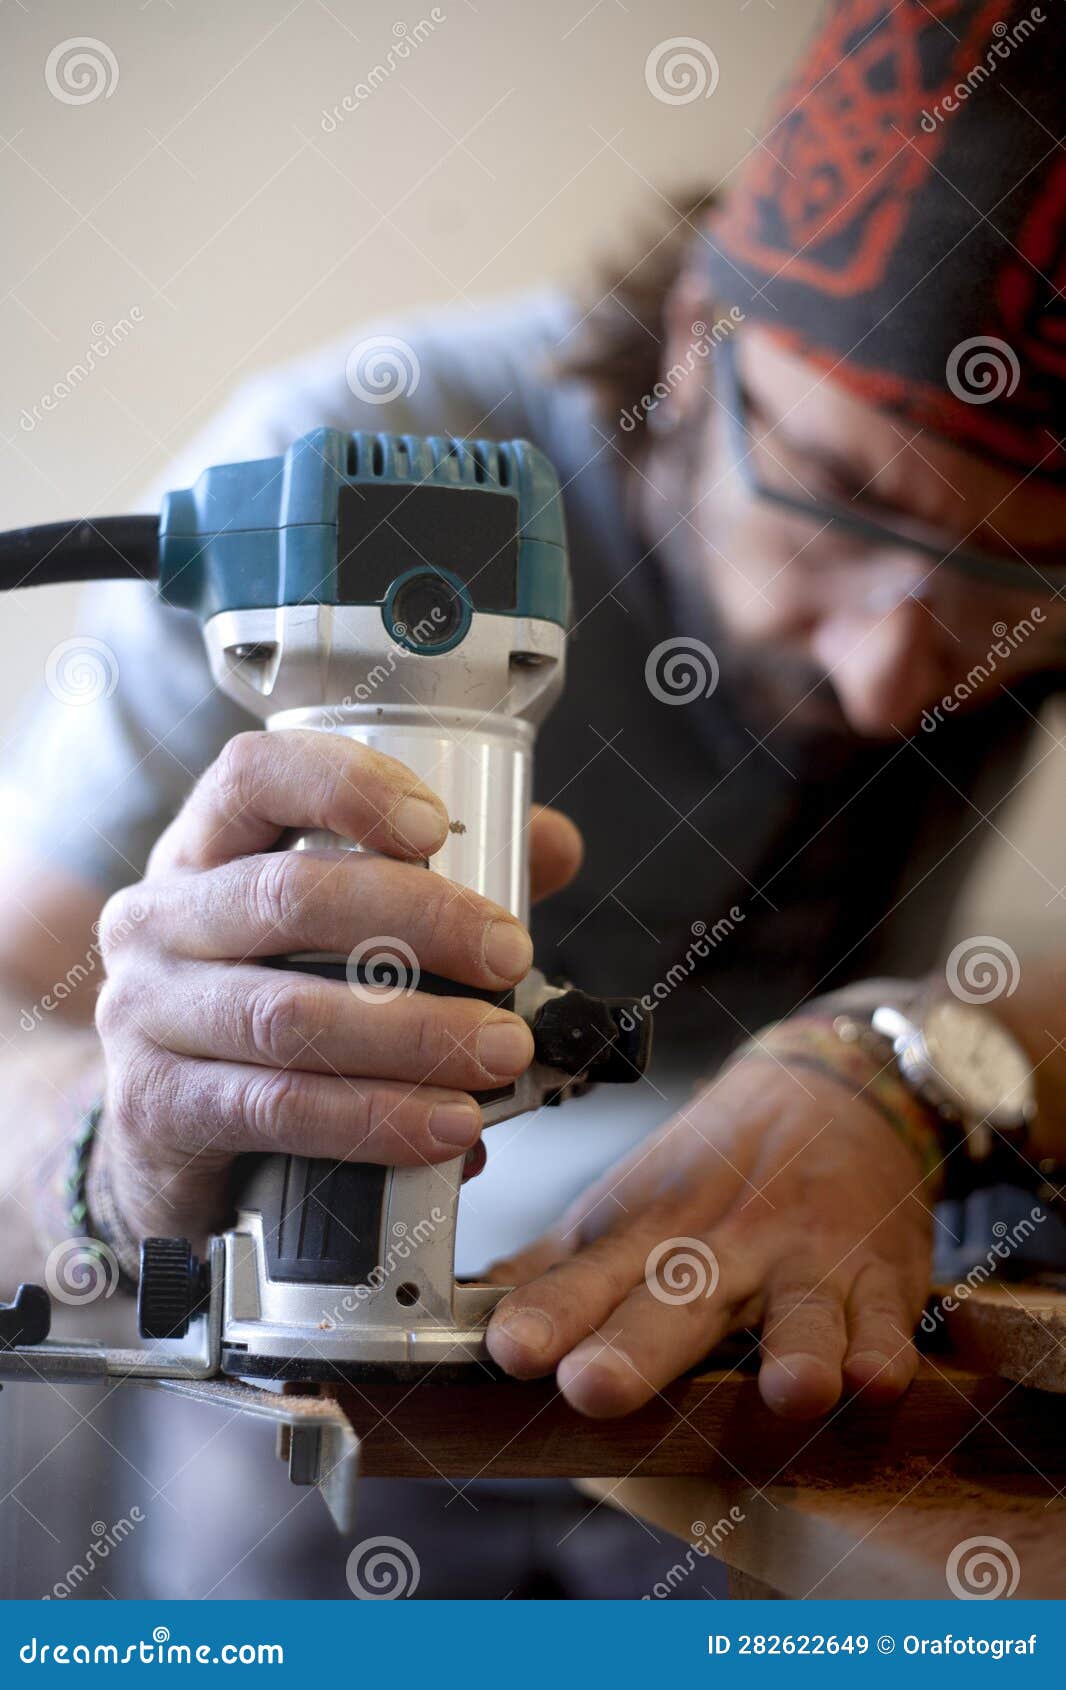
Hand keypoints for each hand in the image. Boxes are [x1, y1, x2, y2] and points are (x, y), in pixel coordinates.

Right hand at [93, 729, 580, 1242]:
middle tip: (509, 957)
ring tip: (499, 1053)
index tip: (438, 826)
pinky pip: (276, 1108)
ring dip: (414, 1035)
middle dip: (422, 922)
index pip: (256, 775)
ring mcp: (144, 1014)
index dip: (347, 786)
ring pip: (288, 1015)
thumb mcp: (328, 928)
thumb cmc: (266, 1001)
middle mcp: (159, 918)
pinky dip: (374, 1119)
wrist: (161, 1130)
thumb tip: (550, 844)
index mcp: (205, 848)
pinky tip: (446, 1127)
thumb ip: (441, 878)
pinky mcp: (156, 1110)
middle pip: (288, 896)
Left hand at [486, 1044, 934, 1419]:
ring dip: (796, 1350)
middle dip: (637, 1346)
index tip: (509, 1348)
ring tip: (790, 1389)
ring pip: (799, 1314)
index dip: (547, 1312)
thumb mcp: (630, 1207)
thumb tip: (458, 1320)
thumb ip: (556, 1271)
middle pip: (676, 1302)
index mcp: (648, 1231)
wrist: (833, 1090)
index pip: (587, 1277)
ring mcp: (804, 1260)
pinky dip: (884, 1349)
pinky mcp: (877, 1274)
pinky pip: (886, 1319)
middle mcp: (721, 1247)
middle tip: (594, 1385)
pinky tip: (877, 1377)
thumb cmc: (716, 1169)